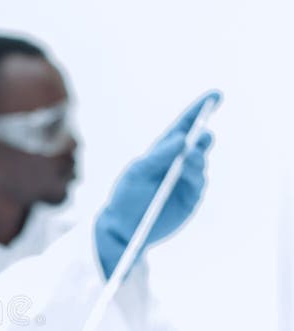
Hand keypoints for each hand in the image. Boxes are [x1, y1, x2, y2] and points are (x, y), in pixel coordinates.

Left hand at [96, 91, 220, 277]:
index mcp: (164, 151)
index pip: (184, 126)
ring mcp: (187, 181)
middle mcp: (179, 163)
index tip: (215, 94)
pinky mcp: (191, 199)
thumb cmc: (126, 195)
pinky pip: (198, 184)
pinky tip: (188, 170)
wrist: (123, 228)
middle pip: (198, 143)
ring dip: (196, 158)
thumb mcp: (136, 172)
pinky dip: (195, 175)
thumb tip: (181, 138)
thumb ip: (157, 155)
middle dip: (202, 135)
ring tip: (189, 155)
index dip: (200, 110)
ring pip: (199, 163)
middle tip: (202, 134)